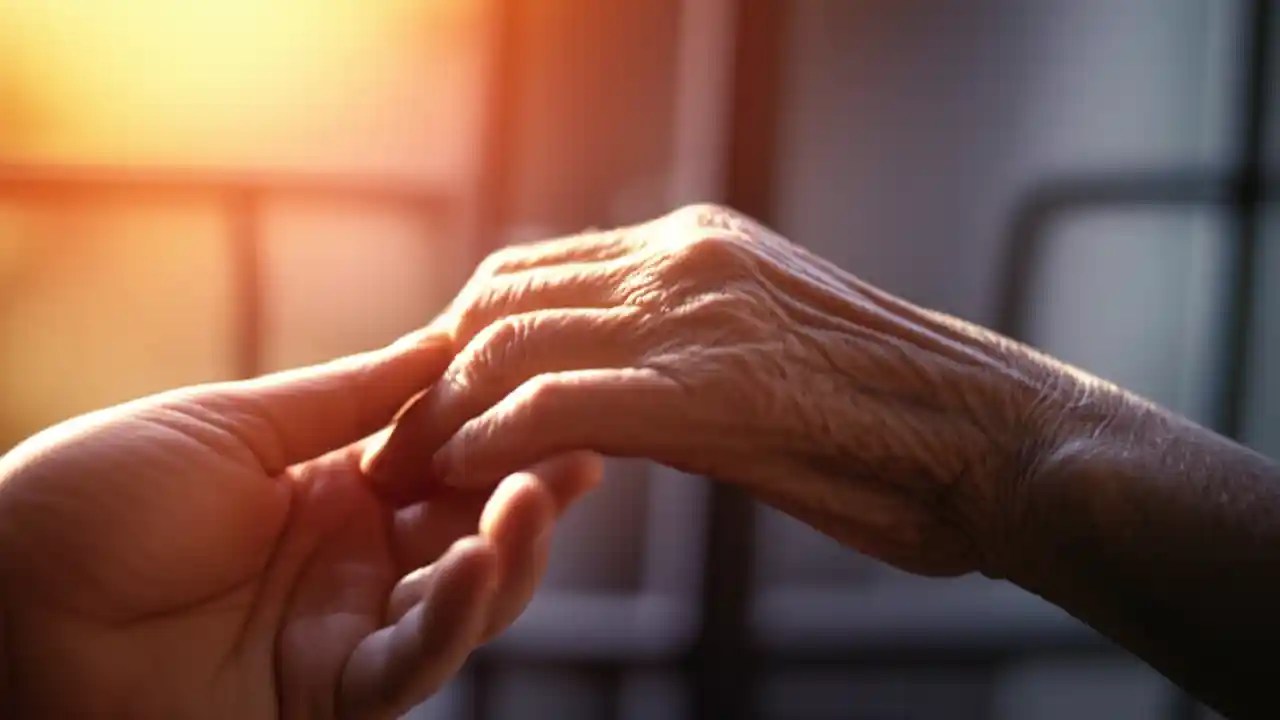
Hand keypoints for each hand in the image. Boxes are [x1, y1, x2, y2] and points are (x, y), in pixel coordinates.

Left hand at [0, 334, 600, 718]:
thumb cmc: (97, 497)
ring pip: (460, 607)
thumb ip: (346, 399)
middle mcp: (349, 569)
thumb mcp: (233, 426)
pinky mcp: (324, 698)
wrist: (5, 594)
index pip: (441, 465)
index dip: (498, 436)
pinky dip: (452, 619)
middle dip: (527, 497)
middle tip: (583, 450)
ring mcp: (340, 636)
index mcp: (329, 496)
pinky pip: (408, 664)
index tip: (557, 394)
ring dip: (509, 555)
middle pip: (468, 536)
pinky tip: (478, 561)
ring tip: (538, 497)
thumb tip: (439, 341)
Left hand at [366, 204, 1073, 577]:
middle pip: (503, 297)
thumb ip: (681, 351)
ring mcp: (696, 314)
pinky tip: (468, 477)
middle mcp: (685, 259)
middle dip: (434, 371)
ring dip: (445, 412)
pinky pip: (555, 404)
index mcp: (698, 246)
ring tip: (413, 472)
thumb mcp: (770, 355)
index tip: (436, 397)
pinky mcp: (707, 387)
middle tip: (400, 440)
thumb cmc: (893, 423)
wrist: (997, 439)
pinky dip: (494, 440)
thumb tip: (601, 395)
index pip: (534, 270)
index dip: (466, 336)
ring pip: (512, 342)